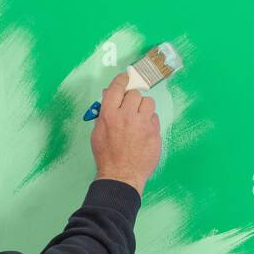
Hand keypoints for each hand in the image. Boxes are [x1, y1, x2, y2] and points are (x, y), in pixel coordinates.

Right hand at [91, 71, 161, 195]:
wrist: (121, 176)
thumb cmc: (107, 155)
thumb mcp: (98, 132)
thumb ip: (104, 111)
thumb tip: (109, 94)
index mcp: (110, 114)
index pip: (118, 87)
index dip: (122, 80)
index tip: (125, 78)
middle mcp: (127, 116)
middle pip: (135, 94)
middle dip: (132, 99)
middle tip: (130, 108)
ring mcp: (143, 124)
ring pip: (148, 102)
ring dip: (143, 108)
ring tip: (139, 119)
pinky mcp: (155, 133)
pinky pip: (155, 118)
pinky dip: (149, 122)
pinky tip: (144, 132)